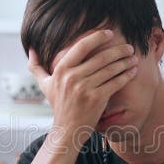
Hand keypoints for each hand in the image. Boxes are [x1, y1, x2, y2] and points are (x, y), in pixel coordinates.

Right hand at [27, 29, 138, 143]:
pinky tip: (132, 70)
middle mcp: (72, 77)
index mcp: (61, 69)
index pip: (81, 46)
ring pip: (110, 69)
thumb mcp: (44, 85)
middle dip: (118, 50)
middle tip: (128, 47)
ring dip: (125, 61)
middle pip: (101, 57)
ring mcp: (85, 88)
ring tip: (133, 57)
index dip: (97, 37)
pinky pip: (115, 82)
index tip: (109, 33)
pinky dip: (126, 75)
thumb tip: (30, 49)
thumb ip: (36, 67)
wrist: (67, 130)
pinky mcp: (97, 99)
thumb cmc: (58, 105)